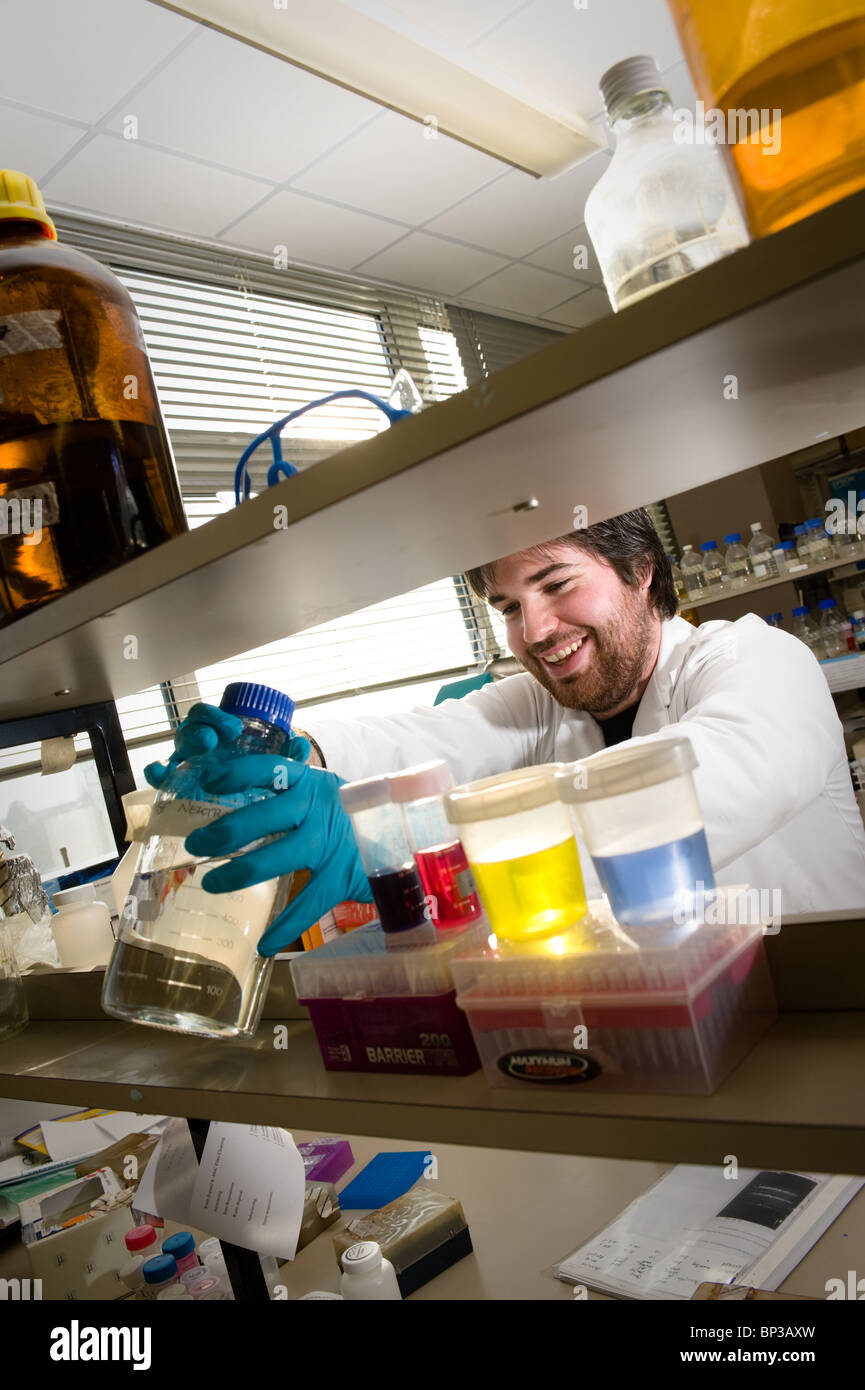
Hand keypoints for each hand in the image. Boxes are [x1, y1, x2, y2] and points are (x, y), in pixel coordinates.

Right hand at [144, 703, 309, 787]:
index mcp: (222, 737)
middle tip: (213, 741)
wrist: (247, 816)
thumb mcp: (274, 770)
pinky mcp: (175, 787)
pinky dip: (156, 770)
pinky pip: (160, 775)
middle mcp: (202, 748)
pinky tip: (160, 774)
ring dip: (185, 744)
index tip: (233, 728)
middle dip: (200, 728)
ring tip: (199, 751)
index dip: (216, 717)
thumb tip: (300, 744)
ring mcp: (187, 765)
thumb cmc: (258, 785)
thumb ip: (287, 757)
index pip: (210, 716)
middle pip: (192, 727)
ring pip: (178, 746)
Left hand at [183, 756, 371, 954]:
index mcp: (308, 782)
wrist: (399, 837)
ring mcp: (331, 842)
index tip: (207, 781)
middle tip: (196, 844)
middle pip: (267, 815)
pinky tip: (264, 944)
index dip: (237, 773)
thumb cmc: (345, 815)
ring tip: (212, 884)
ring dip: (242, 871)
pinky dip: (285, 925)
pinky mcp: (342, 874)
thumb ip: (283, 795)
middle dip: (226, 831)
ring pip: (282, 855)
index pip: (269, 769)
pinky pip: (310, 902)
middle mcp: (318, 807)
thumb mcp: (318, 794)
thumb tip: (225, 801)